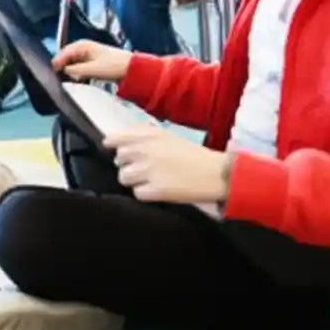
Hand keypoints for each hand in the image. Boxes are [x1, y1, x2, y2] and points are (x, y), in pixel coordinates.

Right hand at [52, 40, 131, 81]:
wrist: (132, 69)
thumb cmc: (112, 66)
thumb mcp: (92, 69)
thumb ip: (75, 70)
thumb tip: (63, 72)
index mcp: (81, 45)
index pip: (62, 53)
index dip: (56, 64)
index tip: (51, 75)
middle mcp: (82, 47)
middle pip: (65, 58)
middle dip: (62, 68)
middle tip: (57, 80)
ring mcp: (87, 54)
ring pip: (71, 63)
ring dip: (69, 71)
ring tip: (67, 81)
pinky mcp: (91, 62)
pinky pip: (77, 67)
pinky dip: (75, 73)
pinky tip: (77, 80)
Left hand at [105, 125, 228, 202]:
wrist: (216, 173)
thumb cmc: (193, 155)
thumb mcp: (167, 136)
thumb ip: (143, 135)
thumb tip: (119, 140)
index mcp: (148, 135)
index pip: (114, 139)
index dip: (113, 145)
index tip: (115, 149)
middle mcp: (145, 150)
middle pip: (118, 159)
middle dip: (128, 164)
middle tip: (142, 168)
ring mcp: (149, 171)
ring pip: (124, 177)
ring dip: (134, 180)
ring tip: (149, 180)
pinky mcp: (155, 190)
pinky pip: (137, 193)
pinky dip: (145, 193)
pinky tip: (157, 189)